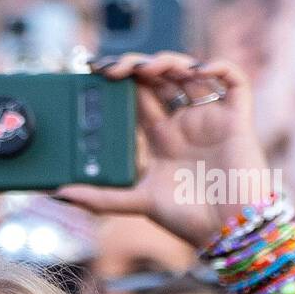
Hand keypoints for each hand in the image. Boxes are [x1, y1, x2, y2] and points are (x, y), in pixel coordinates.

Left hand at [54, 53, 266, 246]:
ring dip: (171, 62)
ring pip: (192, 73)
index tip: (97, 70)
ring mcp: (211, 118)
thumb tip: (57, 195)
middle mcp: (185, 124)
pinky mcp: (237, 119)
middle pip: (162, 80)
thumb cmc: (187, 219)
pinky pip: (234, 81)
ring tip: (147, 67)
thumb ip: (99, 198)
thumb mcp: (136, 202)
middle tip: (115, 66)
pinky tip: (197, 69)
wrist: (229, 231)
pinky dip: (219, 66)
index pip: (139, 97)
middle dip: (139, 66)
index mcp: (161, 138)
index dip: (122, 80)